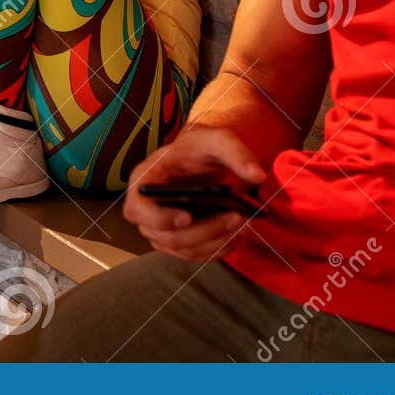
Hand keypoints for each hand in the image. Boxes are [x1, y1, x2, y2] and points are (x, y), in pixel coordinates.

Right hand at [121, 126, 266, 262]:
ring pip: (181, 250)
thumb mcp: (217, 140)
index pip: (137, 208)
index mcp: (145, 179)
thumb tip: (257, 176)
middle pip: (164, 236)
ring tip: (241, 227)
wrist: (203, 158)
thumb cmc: (202, 147)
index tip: (188, 217)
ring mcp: (159, 227)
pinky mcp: (176, 240)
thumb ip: (236, 153)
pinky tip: (236, 237)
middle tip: (235, 218)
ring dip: (213, 243)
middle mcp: (146, 207)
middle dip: (203, 232)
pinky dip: (215, 250)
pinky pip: (192, 255)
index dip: (158, 218)